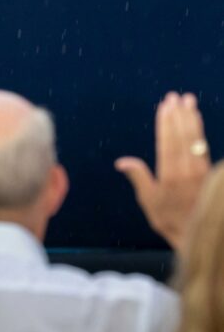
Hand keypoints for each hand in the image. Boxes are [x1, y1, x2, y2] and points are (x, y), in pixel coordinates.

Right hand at [115, 91, 210, 251]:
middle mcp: (187, 171)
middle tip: (176, 96)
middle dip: (179, 114)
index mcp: (170, 176)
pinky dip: (199, 131)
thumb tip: (122, 161)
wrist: (201, 235)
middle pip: (183, 136)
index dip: (166, 122)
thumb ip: (139, 178)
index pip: (168, 142)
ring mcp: (202, 171)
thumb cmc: (170, 220)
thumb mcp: (149, 202)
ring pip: (196, 139)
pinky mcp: (210, 173)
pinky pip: (203, 146)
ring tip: (189, 101)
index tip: (165, 105)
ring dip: (192, 118)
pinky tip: (197, 121)